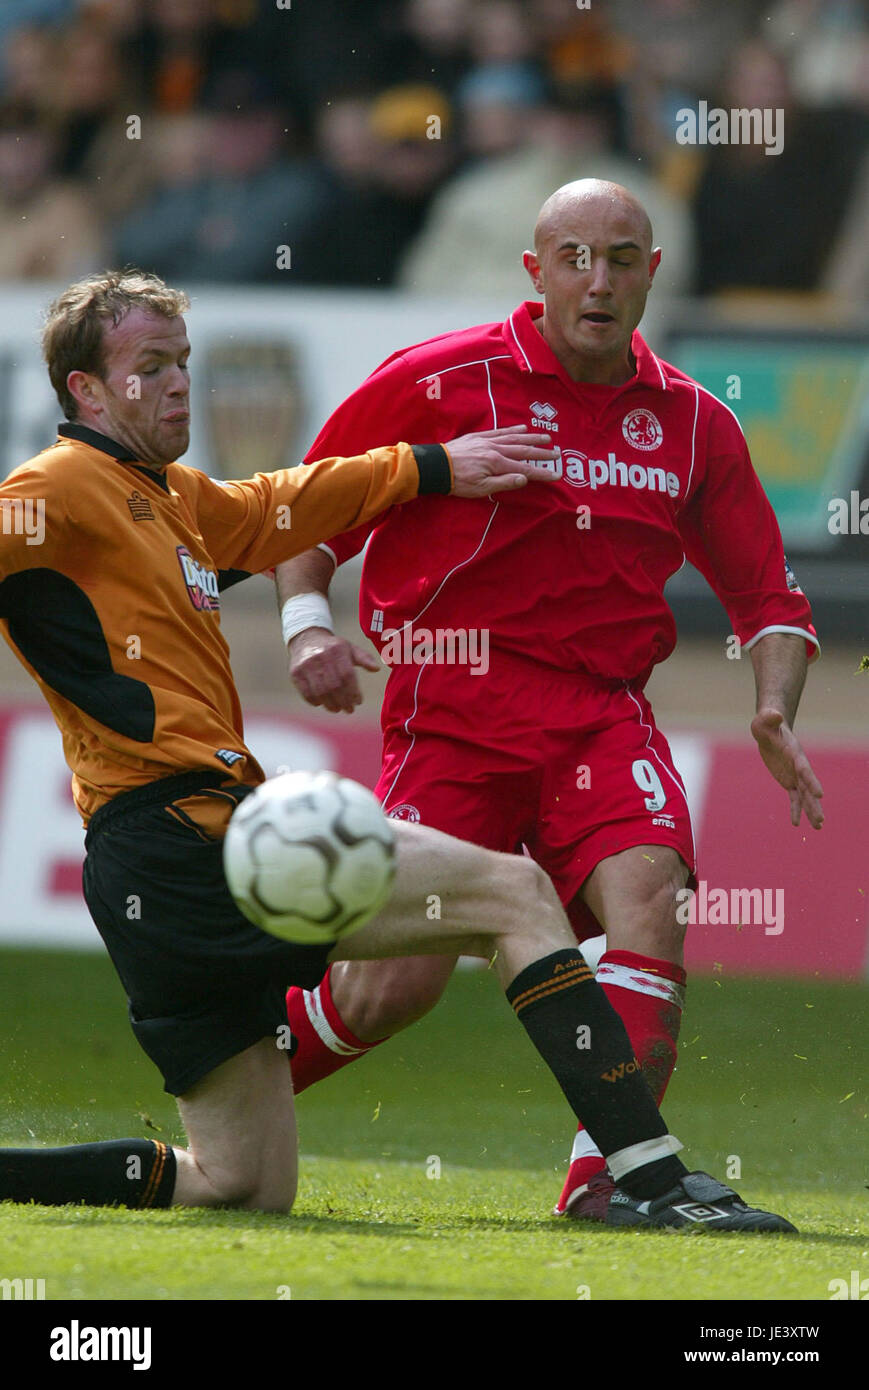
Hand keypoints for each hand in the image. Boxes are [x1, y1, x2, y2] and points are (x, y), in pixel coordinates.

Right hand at [288, 628, 379, 712]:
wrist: (306, 639)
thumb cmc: (333, 648)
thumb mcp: (350, 648)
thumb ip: (364, 658)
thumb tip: (377, 669)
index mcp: (337, 650)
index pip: (347, 675)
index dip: (354, 691)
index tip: (358, 702)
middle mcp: (320, 656)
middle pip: (334, 686)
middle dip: (344, 701)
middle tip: (349, 709)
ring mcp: (306, 665)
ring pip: (320, 692)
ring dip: (331, 704)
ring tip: (338, 709)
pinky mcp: (295, 673)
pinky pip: (306, 693)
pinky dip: (316, 702)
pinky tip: (323, 703)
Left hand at [445, 426, 557, 496]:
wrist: (437, 466)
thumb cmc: (458, 482)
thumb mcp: (481, 488)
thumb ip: (504, 482)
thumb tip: (524, 478)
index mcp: (497, 463)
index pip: (525, 469)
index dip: (542, 472)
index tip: (556, 474)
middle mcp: (495, 449)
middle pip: (523, 450)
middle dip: (542, 452)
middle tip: (557, 453)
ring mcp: (487, 441)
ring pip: (514, 438)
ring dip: (531, 438)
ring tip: (545, 438)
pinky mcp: (479, 437)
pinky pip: (500, 431)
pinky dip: (512, 430)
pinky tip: (522, 428)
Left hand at [750, 708, 823, 828]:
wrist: (770, 729)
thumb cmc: (766, 724)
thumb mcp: (763, 721)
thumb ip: (769, 719)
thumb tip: (774, 714)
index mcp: (795, 754)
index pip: (804, 770)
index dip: (812, 782)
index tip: (820, 795)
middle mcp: (798, 766)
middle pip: (808, 788)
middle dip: (814, 804)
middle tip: (820, 820)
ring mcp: (794, 775)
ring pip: (804, 796)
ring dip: (810, 810)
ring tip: (818, 827)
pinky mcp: (788, 780)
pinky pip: (793, 797)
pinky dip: (795, 810)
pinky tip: (797, 824)